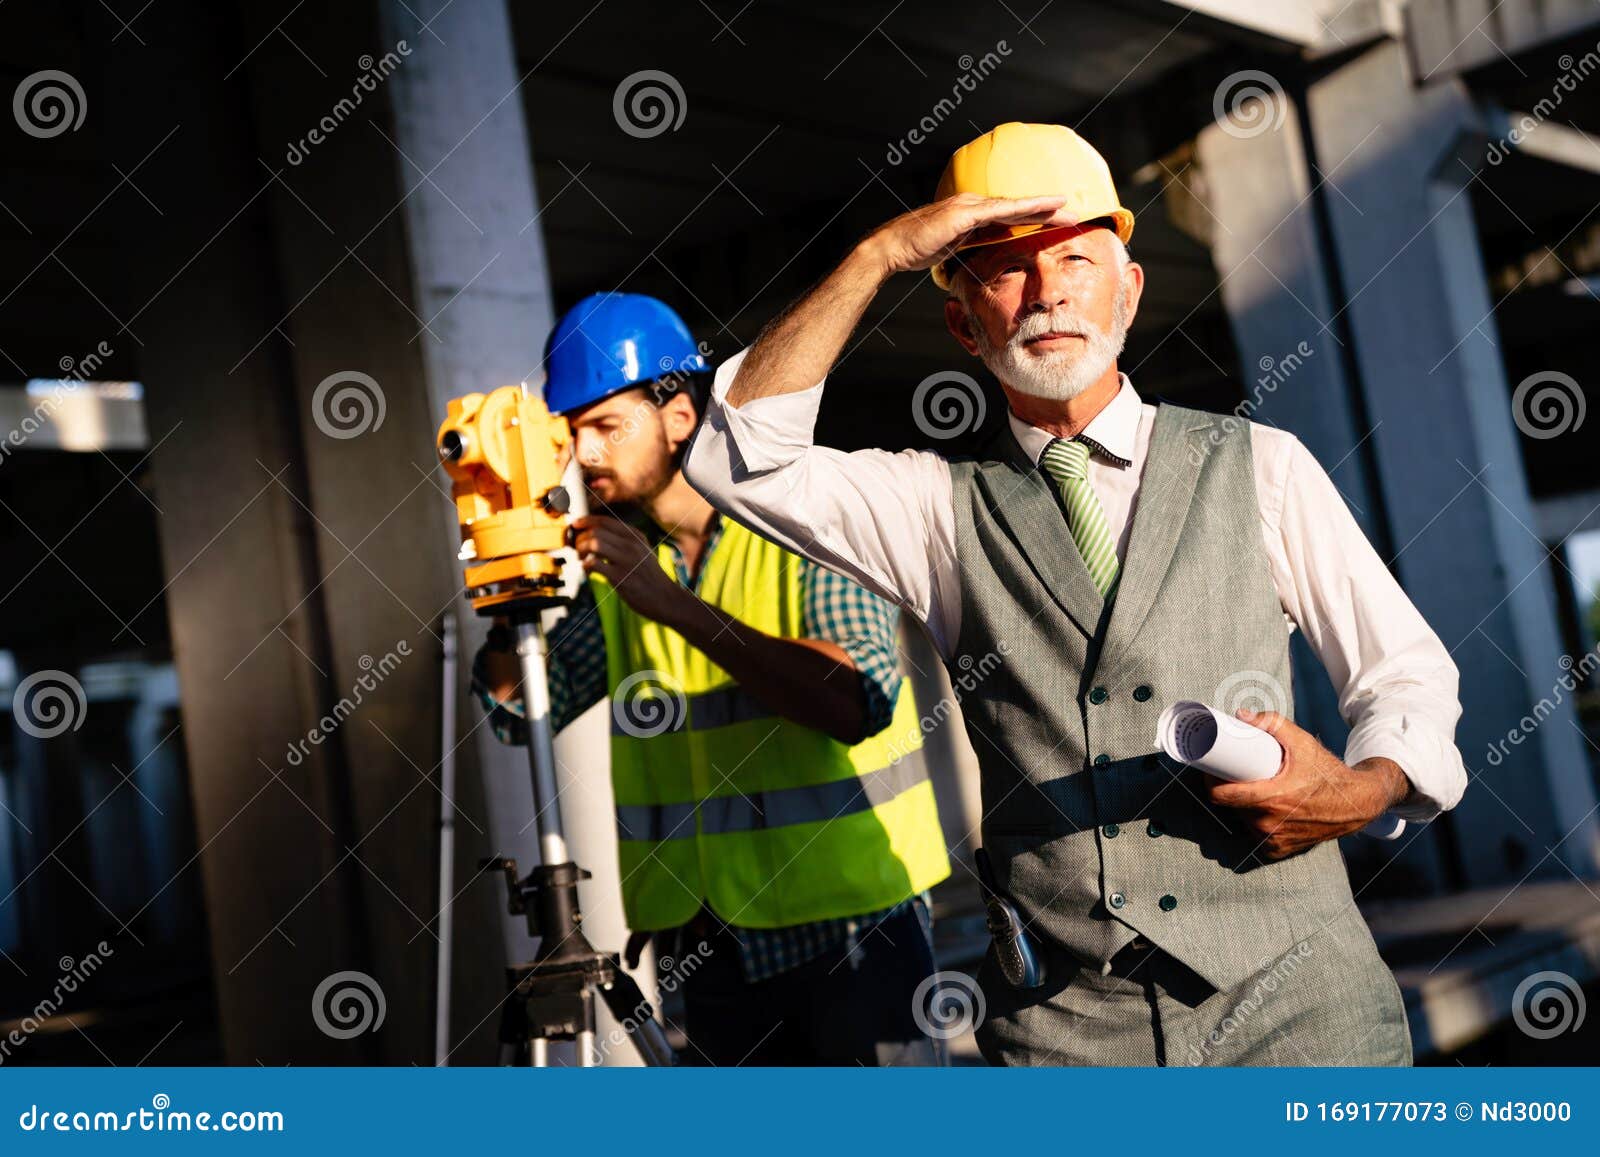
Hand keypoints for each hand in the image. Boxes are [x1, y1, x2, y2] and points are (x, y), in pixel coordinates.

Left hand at [571, 515, 685, 623]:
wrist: (666, 598)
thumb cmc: (650, 577)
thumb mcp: (642, 551)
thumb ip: (624, 542)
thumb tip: (596, 534)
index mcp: (635, 536)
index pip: (605, 521)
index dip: (586, 521)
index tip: (575, 525)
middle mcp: (631, 545)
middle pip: (596, 532)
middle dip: (580, 539)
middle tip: (578, 549)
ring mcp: (626, 560)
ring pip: (593, 544)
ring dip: (581, 550)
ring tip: (582, 559)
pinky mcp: (620, 577)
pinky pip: (594, 564)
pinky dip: (585, 566)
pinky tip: (588, 571)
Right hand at [860, 193, 1068, 277]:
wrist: (891, 247)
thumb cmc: (915, 249)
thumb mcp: (950, 249)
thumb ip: (968, 246)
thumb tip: (983, 253)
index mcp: (971, 214)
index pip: (1009, 215)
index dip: (1035, 217)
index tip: (1058, 221)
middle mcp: (973, 205)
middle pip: (1017, 208)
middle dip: (1046, 210)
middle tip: (1074, 212)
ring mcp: (969, 207)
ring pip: (1013, 206)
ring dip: (1042, 206)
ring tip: (1066, 207)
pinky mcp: (964, 215)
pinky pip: (1000, 211)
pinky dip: (1024, 208)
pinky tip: (1042, 207)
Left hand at [1204, 710, 1410, 859]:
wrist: (1356, 803)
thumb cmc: (1328, 773)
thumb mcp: (1302, 742)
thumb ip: (1272, 723)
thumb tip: (1241, 715)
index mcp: (1272, 799)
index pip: (1222, 796)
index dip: (1210, 782)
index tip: (1211, 770)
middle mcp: (1270, 824)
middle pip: (1231, 806)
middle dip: (1229, 790)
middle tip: (1235, 774)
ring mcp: (1275, 840)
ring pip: (1243, 820)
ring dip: (1243, 807)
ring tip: (1254, 789)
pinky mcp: (1280, 850)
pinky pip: (1257, 835)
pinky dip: (1257, 823)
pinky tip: (1264, 810)